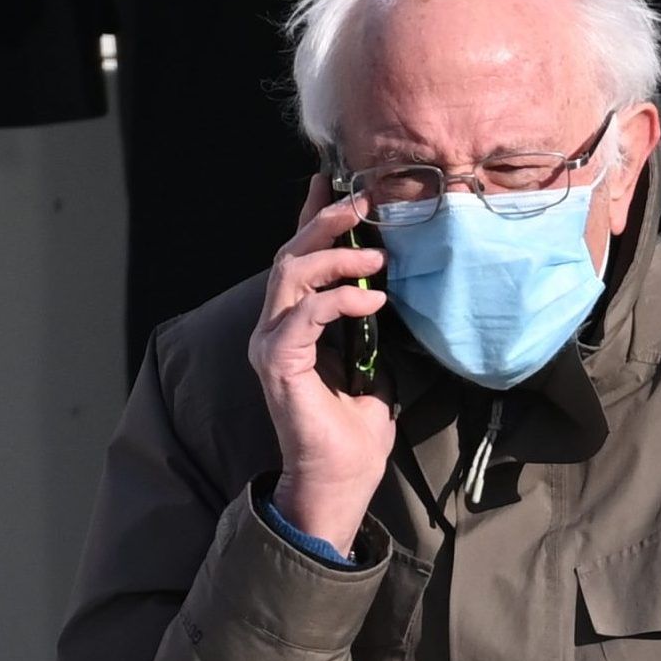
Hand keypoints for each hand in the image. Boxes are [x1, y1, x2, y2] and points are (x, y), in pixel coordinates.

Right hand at [246, 178, 395, 547]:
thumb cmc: (354, 433)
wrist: (341, 479)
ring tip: (378, 255)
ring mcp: (270, 344)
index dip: (312, 217)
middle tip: (364, 203)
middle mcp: (274, 329)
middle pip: (290, 256)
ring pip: (291, 274)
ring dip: (336, 256)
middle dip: (326, 222)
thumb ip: (368, 329)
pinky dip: (340, 300)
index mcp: (293, 326)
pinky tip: (373, 299)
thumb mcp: (371, 366)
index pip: (299, 260)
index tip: (333, 181)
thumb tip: (390, 295)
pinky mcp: (277, 362)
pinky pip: (305, 314)